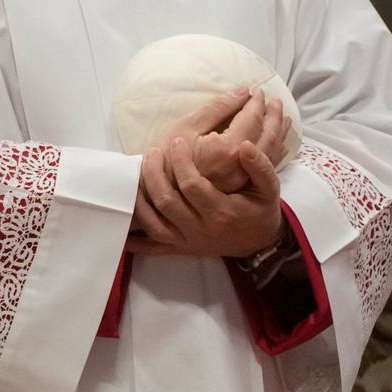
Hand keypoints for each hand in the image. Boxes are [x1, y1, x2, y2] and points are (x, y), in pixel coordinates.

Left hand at [127, 138, 284, 257]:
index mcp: (221, 212)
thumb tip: (245, 146)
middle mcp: (199, 229)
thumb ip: (260, 167)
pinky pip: (150, 247)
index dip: (181, 162)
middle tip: (152, 152)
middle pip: (167, 202)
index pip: (193, 186)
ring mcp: (186, 240)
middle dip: (155, 175)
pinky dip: (133, 238)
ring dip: (140, 198)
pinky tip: (121, 222)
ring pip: (153, 223)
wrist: (258, 244)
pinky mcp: (177, 248)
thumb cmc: (260, 211)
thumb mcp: (270, 189)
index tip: (176, 142)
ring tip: (136, 173)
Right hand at [156, 89, 289, 192]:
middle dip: (271, 114)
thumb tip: (243, 91)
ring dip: (278, 132)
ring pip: (270, 152)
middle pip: (266, 134)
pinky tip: (277, 145)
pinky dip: (274, 152)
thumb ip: (217, 108)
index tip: (255, 90)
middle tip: (273, 100)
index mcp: (229, 148)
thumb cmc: (165, 158)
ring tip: (281, 117)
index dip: (254, 102)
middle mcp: (241, 165)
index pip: (250, 118)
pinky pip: (265, 168)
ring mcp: (242, 179)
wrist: (155, 195)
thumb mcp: (186, 127)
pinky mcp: (239, 188)